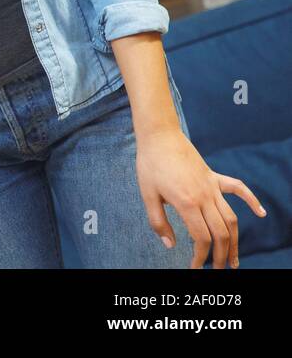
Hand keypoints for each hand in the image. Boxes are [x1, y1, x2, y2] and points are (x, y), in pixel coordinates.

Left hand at [136, 126, 264, 267]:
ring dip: (235, 240)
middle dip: (222, 255)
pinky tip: (261, 213)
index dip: (201, 256)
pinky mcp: (214, 177)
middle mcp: (204, 197)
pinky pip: (238, 189)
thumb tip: (170, 245)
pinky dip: (251, 200)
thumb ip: (158, 222)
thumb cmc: (150, 165)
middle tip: (220, 270)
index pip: (202, 238)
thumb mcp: (146, 194)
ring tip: (235, 259)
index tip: (195, 268)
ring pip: (231, 218)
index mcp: (187, 203)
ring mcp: (212, 186)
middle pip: (221, 233)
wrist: (159, 136)